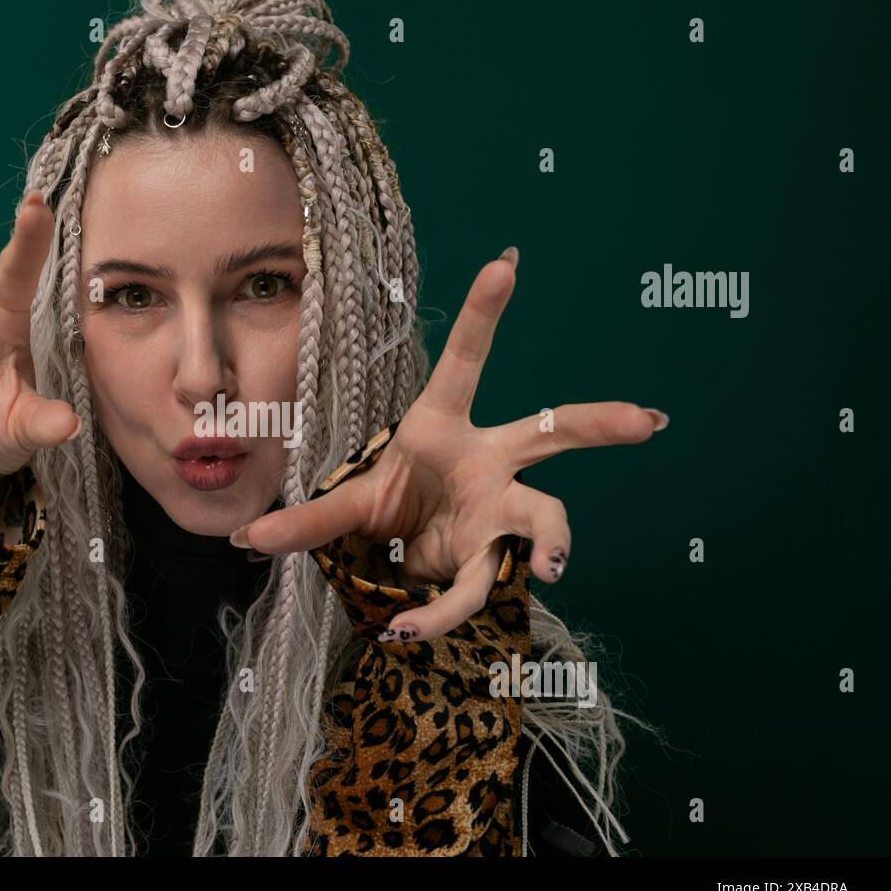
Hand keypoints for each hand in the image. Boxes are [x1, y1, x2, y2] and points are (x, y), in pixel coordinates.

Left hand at [234, 248, 667, 640]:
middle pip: (549, 434)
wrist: (402, 554)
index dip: (484, 315)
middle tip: (645, 421)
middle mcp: (487, 463)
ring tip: (552, 567)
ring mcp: (498, 512)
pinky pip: (476, 588)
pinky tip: (407, 629)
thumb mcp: (347, 506)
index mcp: (444, 426)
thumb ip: (305, 520)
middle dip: (596, 424)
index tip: (505, 262)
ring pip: (545, 517)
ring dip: (552, 542)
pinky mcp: (489, 560)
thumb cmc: (391, 504)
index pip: (467, 362)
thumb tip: (244, 537)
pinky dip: (439, 612)